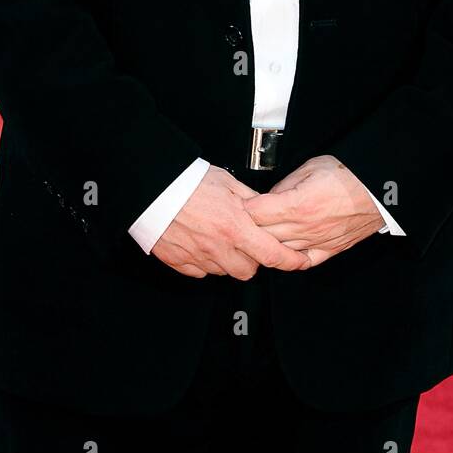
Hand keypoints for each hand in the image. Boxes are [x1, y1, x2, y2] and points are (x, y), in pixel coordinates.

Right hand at [150, 165, 313, 279]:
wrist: (152, 188)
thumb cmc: (187, 180)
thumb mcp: (227, 182)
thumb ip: (250, 200)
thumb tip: (265, 208)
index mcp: (234, 226)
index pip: (272, 254)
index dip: (291, 261)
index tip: (300, 261)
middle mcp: (218, 246)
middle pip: (249, 270)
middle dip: (254, 259)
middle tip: (248, 242)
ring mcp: (198, 257)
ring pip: (225, 272)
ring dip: (230, 261)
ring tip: (222, 240)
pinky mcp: (179, 262)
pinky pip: (201, 272)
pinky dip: (206, 262)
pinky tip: (203, 244)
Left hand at [240, 155, 384, 267]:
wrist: (377, 188)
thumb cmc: (349, 174)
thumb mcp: (310, 166)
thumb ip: (286, 184)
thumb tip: (270, 195)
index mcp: (297, 204)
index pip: (256, 213)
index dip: (244, 206)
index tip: (239, 203)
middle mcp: (305, 227)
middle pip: (263, 233)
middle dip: (250, 226)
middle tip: (244, 219)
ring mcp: (317, 241)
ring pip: (280, 250)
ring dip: (267, 242)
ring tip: (261, 234)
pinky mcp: (330, 249)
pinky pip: (304, 261)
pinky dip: (292, 259)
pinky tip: (285, 252)